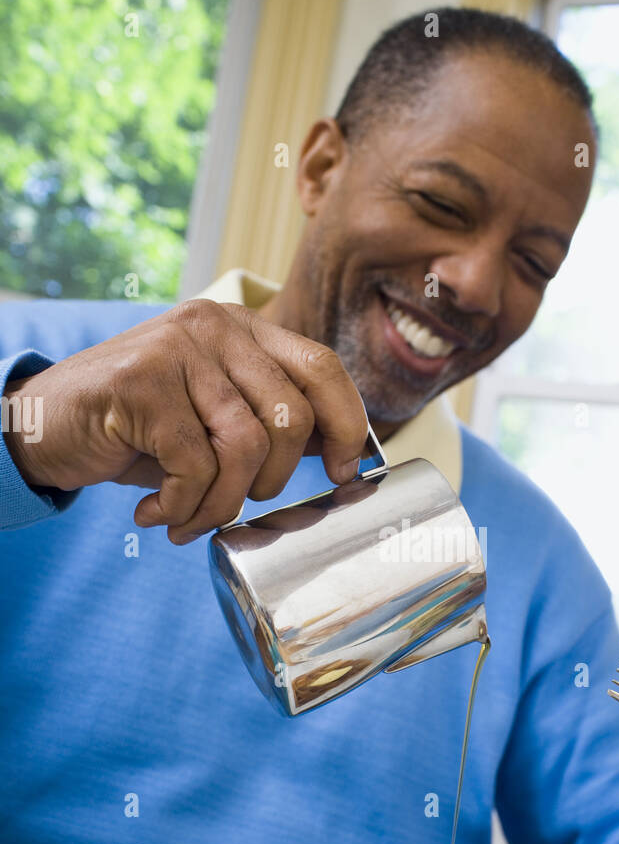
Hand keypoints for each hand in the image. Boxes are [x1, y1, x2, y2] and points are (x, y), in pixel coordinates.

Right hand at [4, 298, 367, 542]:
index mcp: (242, 328)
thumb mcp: (213, 419)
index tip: (348, 470)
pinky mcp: (140, 383)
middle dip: (273, 481)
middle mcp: (213, 327)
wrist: (45, 425)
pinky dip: (182, 506)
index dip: (348, 423)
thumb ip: (270, 423)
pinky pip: (194, 464)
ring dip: (221, 503)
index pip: (322, 366)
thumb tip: (344, 452)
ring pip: (245, 445)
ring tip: (189, 517)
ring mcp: (175, 349)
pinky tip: (157, 512)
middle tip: (236, 503)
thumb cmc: (138, 430)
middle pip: (290, 416)